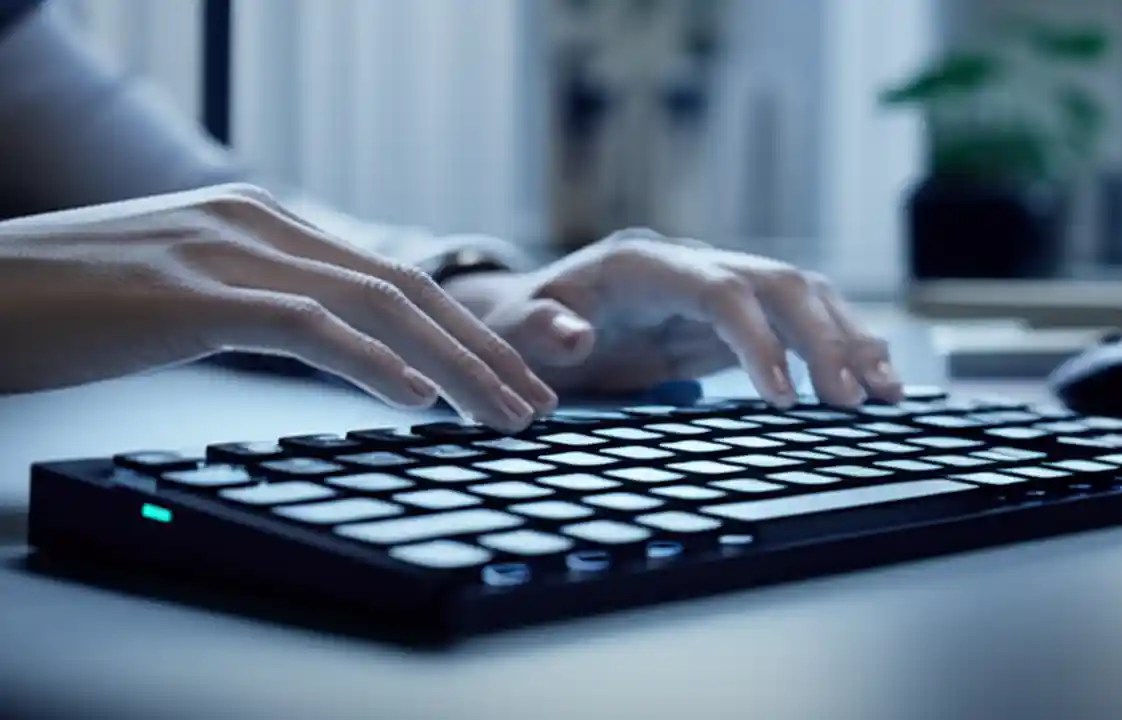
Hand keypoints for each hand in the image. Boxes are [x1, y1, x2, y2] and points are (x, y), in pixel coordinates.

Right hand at [0, 184, 555, 430]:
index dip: (461, 331)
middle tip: (535, 402)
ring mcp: (230, 252)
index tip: (507, 378)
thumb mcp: (183, 292)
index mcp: (262, 222)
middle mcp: (259, 225)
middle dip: (482, 351)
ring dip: (453, 366)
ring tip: (502, 413)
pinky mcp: (196, 294)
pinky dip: (372, 363)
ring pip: (376, 307)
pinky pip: (308, 327)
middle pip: (404, 289)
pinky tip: (415, 399)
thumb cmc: (69, 305)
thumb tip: (325, 340)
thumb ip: (256, 300)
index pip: (390, 277)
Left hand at [444, 228, 902, 407]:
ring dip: (848, 341)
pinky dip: (838, 347)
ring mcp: (721, 286)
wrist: (536, 313)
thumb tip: (576, 338)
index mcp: (644, 263)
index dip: (758, 340)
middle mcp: (694, 264)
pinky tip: (874, 379)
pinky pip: (799, 322)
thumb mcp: (515, 326)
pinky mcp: (736, 315)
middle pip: (780, 285)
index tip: (784, 399)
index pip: (720, 290)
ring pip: (804, 297)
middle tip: (853, 402)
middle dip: (824, 340)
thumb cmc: (525, 322)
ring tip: (886, 394)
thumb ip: (540, 330)